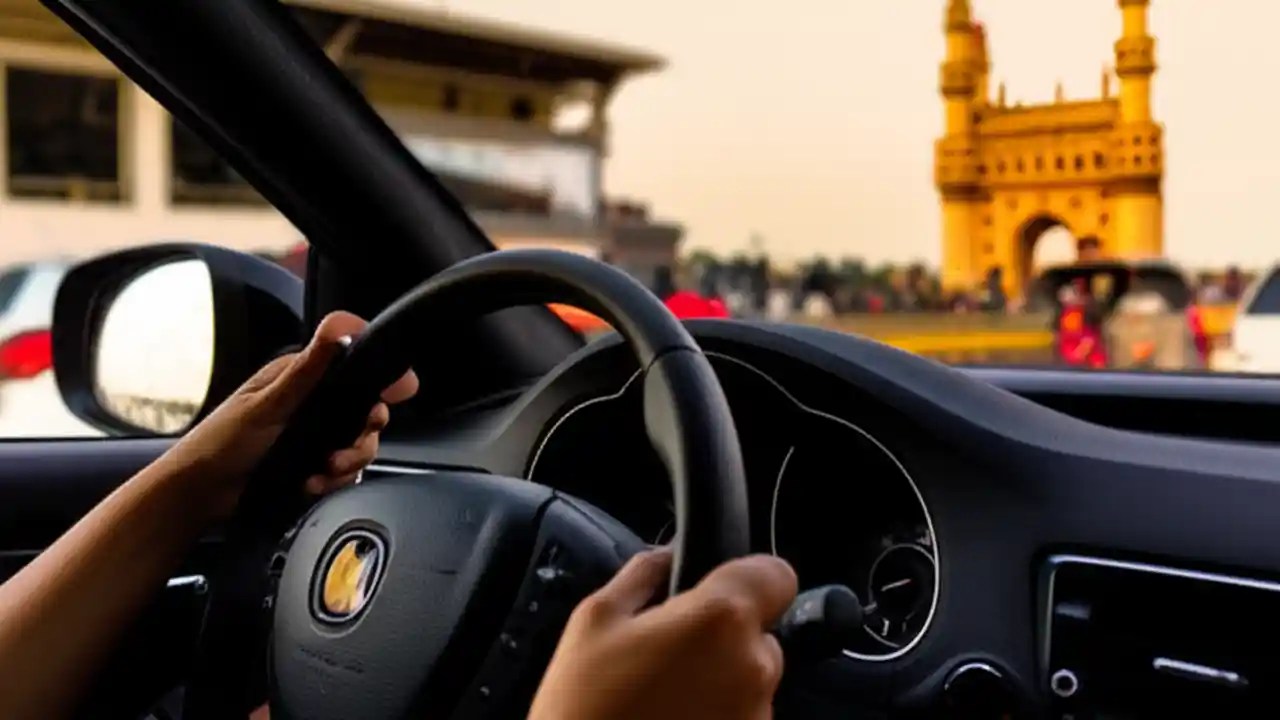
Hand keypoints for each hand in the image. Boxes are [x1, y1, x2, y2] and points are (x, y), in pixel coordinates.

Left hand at [159, 311, 418, 518]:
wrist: (200, 494)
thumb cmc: (223, 441)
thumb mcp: (270, 402)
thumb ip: (309, 367)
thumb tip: (341, 325)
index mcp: (302, 377)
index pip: (356, 366)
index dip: (382, 378)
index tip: (397, 393)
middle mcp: (312, 402)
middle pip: (366, 410)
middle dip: (364, 433)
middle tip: (346, 447)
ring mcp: (314, 434)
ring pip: (358, 443)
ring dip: (349, 461)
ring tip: (325, 470)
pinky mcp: (312, 463)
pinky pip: (343, 470)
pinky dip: (334, 479)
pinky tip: (313, 484)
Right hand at [529, 549, 797, 719]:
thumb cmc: (583, 705)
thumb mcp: (593, 621)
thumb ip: (642, 575)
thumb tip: (668, 556)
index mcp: (719, 619)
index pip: (776, 575)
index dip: (748, 577)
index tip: (716, 590)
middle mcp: (753, 667)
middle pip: (760, 633)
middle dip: (722, 638)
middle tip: (668, 655)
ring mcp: (757, 715)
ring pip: (751, 679)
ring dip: (720, 681)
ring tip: (664, 697)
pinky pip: (742, 716)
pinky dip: (717, 715)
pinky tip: (673, 719)